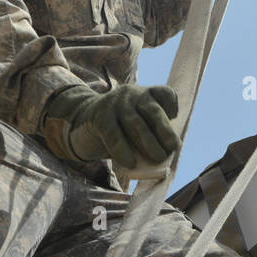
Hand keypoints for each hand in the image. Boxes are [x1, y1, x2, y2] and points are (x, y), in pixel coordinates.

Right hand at [43, 84, 179, 170]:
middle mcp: (132, 95)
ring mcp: (115, 103)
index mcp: (146, 95)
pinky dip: (122, 149)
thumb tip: (160, 160)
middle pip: (152, 111)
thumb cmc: (120, 130)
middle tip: (171, 149)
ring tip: (157, 159)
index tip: (174, 116)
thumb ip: (149, 137)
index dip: (171, 105)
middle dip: (164, 131)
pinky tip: (130, 163)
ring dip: (148, 142)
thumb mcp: (137, 128)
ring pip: (134, 123)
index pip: (164, 94)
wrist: (83, 121)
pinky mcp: (99, 116)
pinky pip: (113, 134)